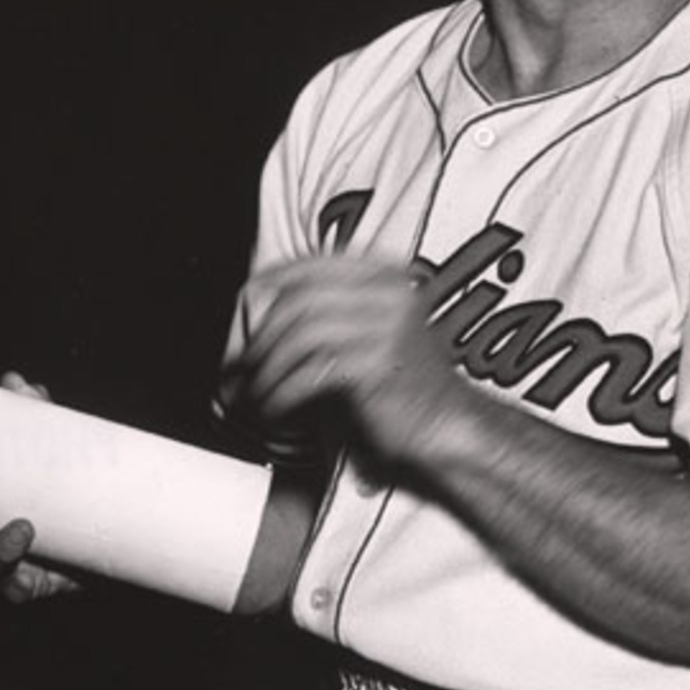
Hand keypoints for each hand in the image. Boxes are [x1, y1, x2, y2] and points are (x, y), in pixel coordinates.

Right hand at [0, 373, 82, 604]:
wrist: (100, 520)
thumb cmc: (55, 477)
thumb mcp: (44, 443)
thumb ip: (32, 417)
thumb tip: (17, 384)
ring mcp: (4, 563)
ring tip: (22, 530)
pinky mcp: (33, 581)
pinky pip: (19, 589)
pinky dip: (21, 581)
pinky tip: (29, 573)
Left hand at [219, 256, 471, 465]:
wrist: (446, 423)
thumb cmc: (402, 383)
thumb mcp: (372, 332)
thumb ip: (332, 312)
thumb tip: (264, 312)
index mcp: (386, 278)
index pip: (312, 266)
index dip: (270, 284)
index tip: (245, 305)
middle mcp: (388, 295)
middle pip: (299, 302)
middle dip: (262, 335)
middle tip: (243, 364)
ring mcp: (386, 329)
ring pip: (300, 338)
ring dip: (268, 369)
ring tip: (255, 392)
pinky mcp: (378, 367)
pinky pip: (311, 374)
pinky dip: (284, 393)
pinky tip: (275, 409)